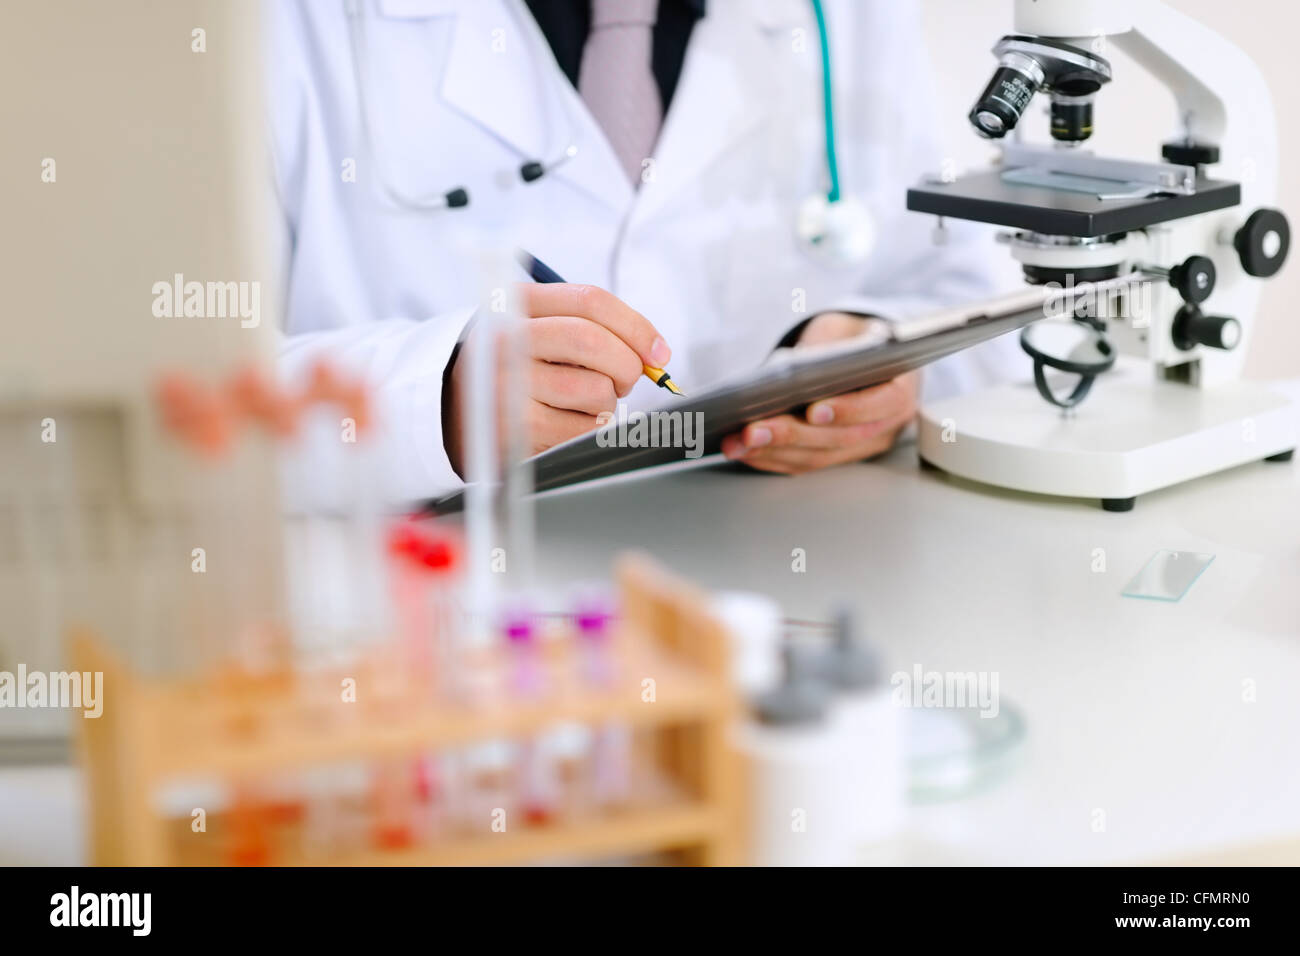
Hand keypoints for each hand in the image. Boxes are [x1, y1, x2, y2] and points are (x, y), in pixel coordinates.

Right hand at [444, 283, 669, 475]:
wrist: (452, 408)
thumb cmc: (515, 365)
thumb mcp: (538, 328)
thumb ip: (593, 328)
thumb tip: (656, 355)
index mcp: (515, 304)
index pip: (590, 302)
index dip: (636, 327)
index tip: (658, 352)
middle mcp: (505, 340)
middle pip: (592, 342)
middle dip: (626, 365)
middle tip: (625, 380)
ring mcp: (508, 386)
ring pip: (594, 390)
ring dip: (606, 401)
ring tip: (583, 401)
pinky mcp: (517, 430)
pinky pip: (583, 429)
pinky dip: (589, 428)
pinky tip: (566, 422)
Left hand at [720, 312, 918, 474]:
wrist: (861, 353)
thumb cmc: (852, 339)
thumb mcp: (843, 331)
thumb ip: (827, 348)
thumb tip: (788, 371)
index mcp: (899, 390)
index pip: (879, 406)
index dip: (847, 411)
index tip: (814, 410)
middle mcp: (885, 426)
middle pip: (838, 439)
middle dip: (791, 436)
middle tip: (752, 431)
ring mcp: (860, 446)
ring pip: (816, 457)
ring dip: (772, 452)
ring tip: (736, 443)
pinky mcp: (833, 455)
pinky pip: (802, 463)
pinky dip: (769, 458)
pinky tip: (741, 450)